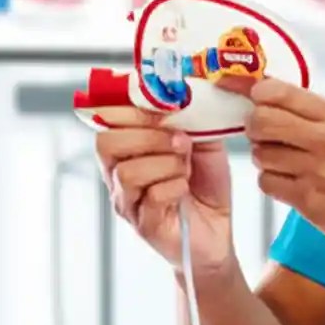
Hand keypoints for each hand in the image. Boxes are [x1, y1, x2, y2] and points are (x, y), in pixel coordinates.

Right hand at [95, 109, 235, 275]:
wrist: (218, 228)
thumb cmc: (205, 184)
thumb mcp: (203, 141)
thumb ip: (190, 118)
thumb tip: (181, 95)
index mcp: (126, 148)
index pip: (106, 119)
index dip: (130, 108)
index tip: (162, 106)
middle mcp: (118, 174)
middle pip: (106, 143)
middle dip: (148, 135)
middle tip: (181, 141)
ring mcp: (128, 201)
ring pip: (127, 172)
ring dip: (164, 163)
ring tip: (186, 168)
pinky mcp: (144, 224)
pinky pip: (150, 197)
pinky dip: (174, 186)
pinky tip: (185, 189)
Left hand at [245, 78, 324, 257]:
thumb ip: (314, 112)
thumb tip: (268, 95)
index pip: (279, 92)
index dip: (255, 92)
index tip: (250, 96)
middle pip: (260, 120)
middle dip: (254, 125)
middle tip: (264, 132)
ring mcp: (316, 171)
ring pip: (260, 153)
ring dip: (264, 156)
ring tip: (283, 160)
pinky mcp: (308, 201)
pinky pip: (267, 183)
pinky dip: (271, 182)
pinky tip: (289, 182)